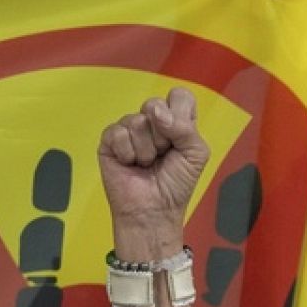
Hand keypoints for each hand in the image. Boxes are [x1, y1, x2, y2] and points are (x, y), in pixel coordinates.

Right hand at [97, 88, 209, 250]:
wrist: (154, 210)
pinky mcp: (111, 140)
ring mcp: (130, 129)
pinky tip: (130, 164)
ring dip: (146, 150)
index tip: (180, 135)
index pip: (179, 95)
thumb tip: (156, 112)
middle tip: (163, 154)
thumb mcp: (196, 154)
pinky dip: (128, 154)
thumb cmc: (176, 185)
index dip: (180, 112)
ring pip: (137, 120)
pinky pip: (118, 132)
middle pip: (155, 104)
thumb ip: (186, 127)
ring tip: (146, 164)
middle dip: (163, 135)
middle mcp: (153, 122)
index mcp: (177, 122)